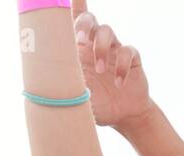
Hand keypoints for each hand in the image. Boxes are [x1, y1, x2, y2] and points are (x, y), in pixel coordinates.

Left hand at [72, 3, 152, 132]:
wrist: (122, 117)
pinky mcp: (131, 58)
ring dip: (101, 48)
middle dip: (84, 25)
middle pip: (89, 20)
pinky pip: (127, 51)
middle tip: (80, 41)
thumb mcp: (76, 97)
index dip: (74, 3)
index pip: (72, 20)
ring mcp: (113, 49)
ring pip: (107, 31)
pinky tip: (119, 83)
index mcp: (77, 50)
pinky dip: (122, 66)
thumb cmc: (95, 105)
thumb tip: (52, 79)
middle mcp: (94, 45)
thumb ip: (66, 85)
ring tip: (101, 71)